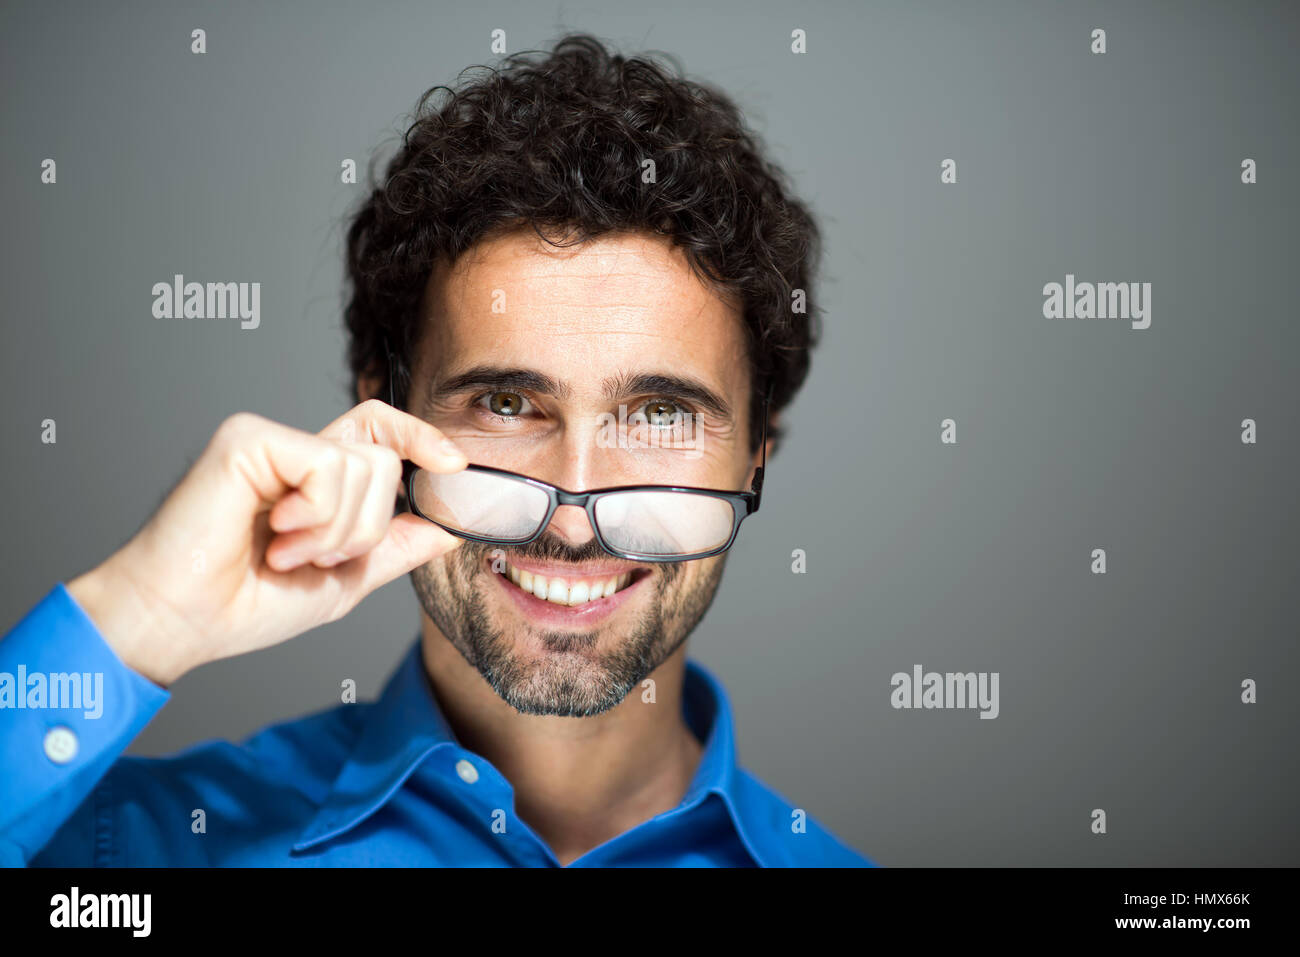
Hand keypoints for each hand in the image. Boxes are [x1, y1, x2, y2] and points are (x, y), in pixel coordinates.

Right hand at [67, 400, 466, 686]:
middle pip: (383, 459)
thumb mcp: (344, 579)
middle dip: (367, 527)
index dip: (421, 438)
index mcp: (314, 478)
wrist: (185, 622)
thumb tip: (448, 529)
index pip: (379, 431)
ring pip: (363, 468)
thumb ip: (395, 548)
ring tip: (284, 553)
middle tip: (315, 558)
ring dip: (337, 532)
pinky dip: (315, 516)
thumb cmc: (246, 603)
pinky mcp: (249, 439)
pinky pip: (328, 466)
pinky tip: (273, 536)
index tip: (455, 465)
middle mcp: (294, 451)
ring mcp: (271, 440)